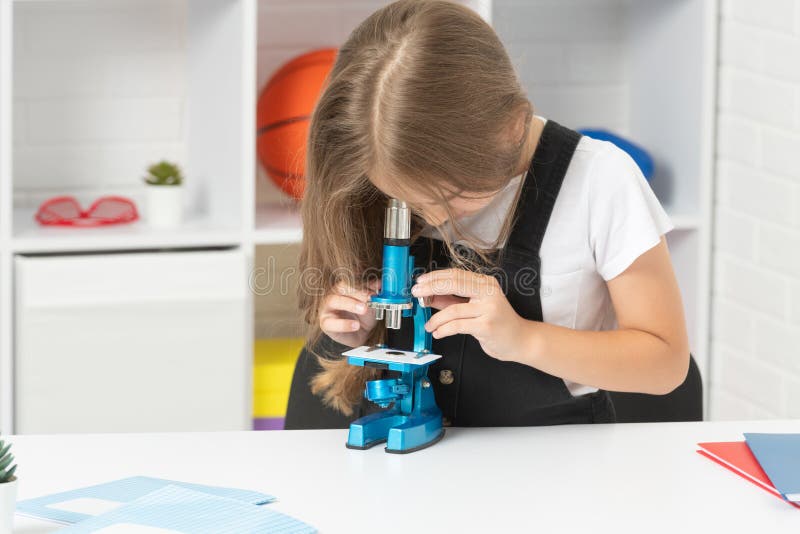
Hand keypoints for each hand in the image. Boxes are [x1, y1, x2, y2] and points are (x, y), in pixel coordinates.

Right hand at [319, 280, 379, 347]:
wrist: (360, 334)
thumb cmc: (362, 317)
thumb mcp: (370, 304)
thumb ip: (373, 293)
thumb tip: (380, 283)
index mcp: (343, 288)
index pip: (350, 281)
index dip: (362, 286)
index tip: (373, 293)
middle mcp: (333, 295)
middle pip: (341, 288)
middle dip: (357, 293)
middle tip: (369, 299)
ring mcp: (327, 308)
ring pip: (333, 301)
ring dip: (350, 304)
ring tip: (364, 309)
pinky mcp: (325, 323)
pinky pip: (331, 322)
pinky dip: (344, 324)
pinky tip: (355, 325)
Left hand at [411, 268, 528, 361]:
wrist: (520, 340)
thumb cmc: (497, 323)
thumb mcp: (473, 307)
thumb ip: (452, 301)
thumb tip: (429, 296)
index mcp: (485, 283)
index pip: (455, 274)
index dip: (435, 277)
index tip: (420, 283)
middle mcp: (488, 292)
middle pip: (453, 283)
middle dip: (430, 288)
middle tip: (417, 295)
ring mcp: (489, 308)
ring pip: (453, 310)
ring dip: (435, 319)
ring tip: (429, 325)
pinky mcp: (486, 325)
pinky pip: (457, 326)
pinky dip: (443, 329)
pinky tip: (438, 333)